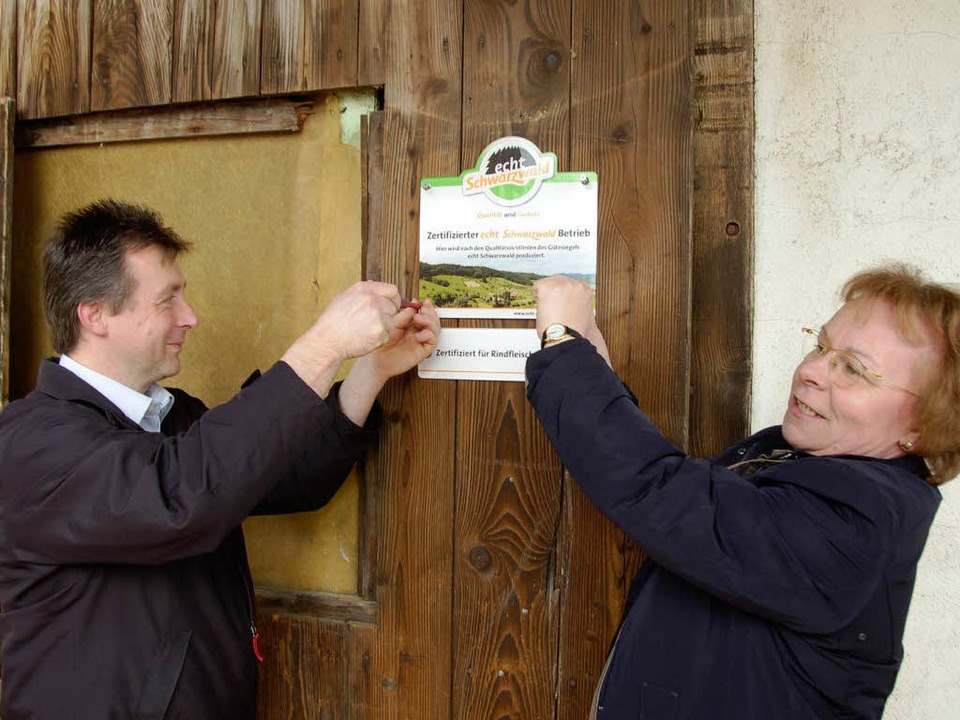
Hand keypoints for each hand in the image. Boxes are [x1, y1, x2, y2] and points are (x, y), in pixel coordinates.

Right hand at [281, 281, 401, 396]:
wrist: (328, 340)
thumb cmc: (333, 321)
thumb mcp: (344, 297)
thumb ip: (363, 291)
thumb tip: (375, 285)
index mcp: (364, 290)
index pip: (392, 290)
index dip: (393, 299)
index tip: (391, 305)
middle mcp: (372, 300)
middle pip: (393, 307)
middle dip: (386, 314)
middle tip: (372, 322)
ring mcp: (377, 316)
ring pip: (391, 322)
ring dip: (382, 327)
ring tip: (365, 330)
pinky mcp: (380, 331)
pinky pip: (387, 335)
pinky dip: (379, 338)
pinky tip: (365, 338)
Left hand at [354, 298, 440, 382]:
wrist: (378, 361)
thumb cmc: (382, 344)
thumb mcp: (392, 325)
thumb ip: (403, 316)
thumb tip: (413, 308)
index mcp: (410, 325)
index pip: (424, 314)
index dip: (426, 307)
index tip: (422, 301)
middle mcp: (417, 332)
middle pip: (433, 320)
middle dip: (430, 313)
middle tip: (423, 309)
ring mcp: (420, 341)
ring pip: (435, 329)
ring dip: (430, 321)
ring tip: (419, 319)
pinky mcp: (422, 351)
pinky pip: (432, 341)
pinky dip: (428, 335)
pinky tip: (418, 335)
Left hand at [533, 275, 610, 364]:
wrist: (567, 339)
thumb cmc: (574, 333)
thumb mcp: (584, 316)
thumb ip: (578, 305)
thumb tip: (569, 305)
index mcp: (585, 291)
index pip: (573, 283)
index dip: (564, 293)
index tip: (560, 301)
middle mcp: (575, 285)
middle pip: (559, 280)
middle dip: (554, 293)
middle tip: (553, 309)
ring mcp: (562, 285)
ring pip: (549, 283)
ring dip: (546, 295)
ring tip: (549, 311)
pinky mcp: (549, 288)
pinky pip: (537, 286)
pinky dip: (537, 297)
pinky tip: (542, 309)